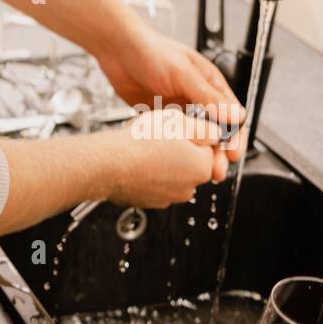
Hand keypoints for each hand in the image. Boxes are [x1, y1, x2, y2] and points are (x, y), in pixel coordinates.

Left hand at [97, 20, 246, 164]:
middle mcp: (196, 97)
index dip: (235, 136)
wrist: (116, 50)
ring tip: (199, 170)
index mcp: (209, 84)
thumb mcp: (183, 73)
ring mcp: (178, 108)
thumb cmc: (151, 51)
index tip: (233, 153)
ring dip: (199, 153)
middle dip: (219, 151)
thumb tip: (236, 116)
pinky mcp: (160, 116)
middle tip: (217, 170)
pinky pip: (174, 136)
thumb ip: (207, 96)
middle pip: (215, 130)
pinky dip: (177, 148)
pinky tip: (176, 159)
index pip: (232, 114)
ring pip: (196, 137)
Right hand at [106, 109, 223, 207]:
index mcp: (201, 167)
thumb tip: (216, 134)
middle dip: (182, 151)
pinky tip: (138, 160)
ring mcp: (169, 198)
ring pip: (174, 176)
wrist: (108, 163)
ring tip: (147, 147)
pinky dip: (151, 175)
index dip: (197, 136)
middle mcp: (189, 187)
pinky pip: (157, 185)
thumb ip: (204, 128)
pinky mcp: (150, 201)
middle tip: (163, 136)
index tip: (184, 130)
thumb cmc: (138, 142)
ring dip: (166, 163)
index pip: (211, 151)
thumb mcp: (177, 121)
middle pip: (193, 164)